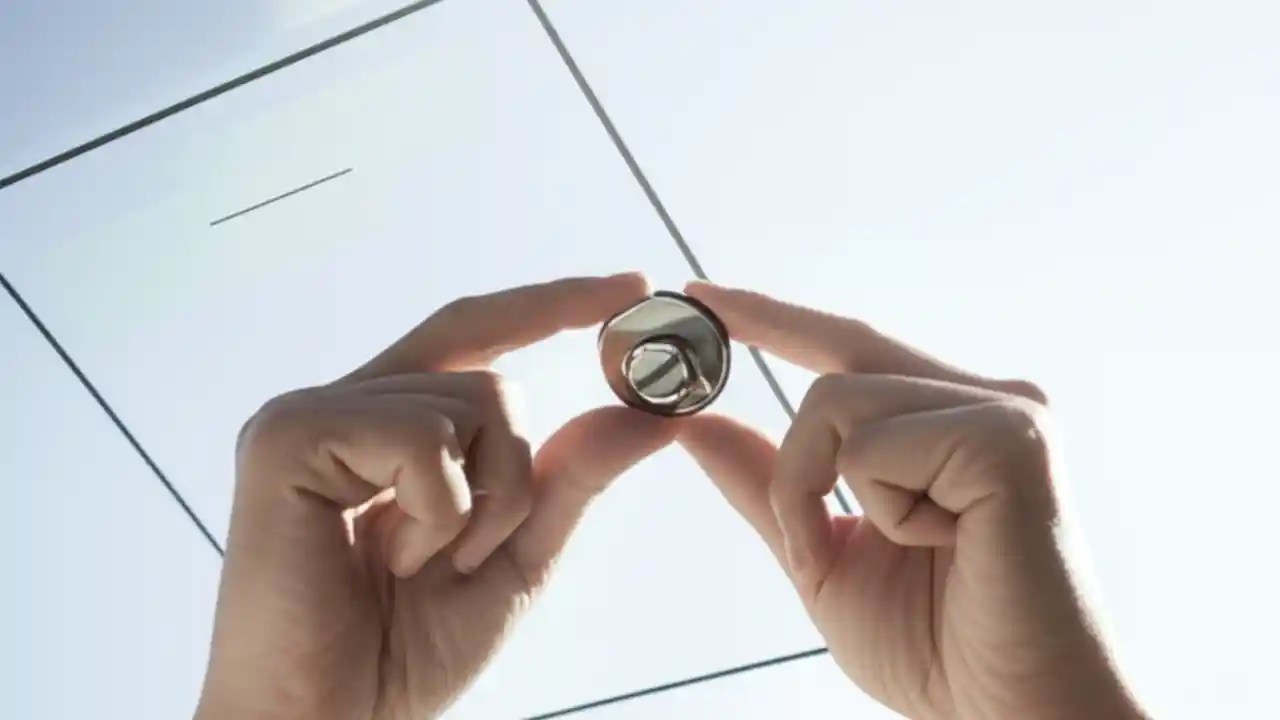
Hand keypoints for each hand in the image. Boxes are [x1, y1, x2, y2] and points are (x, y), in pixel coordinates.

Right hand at [196, 274, 677, 719]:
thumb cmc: (404, 649)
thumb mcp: (517, 556)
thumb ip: (573, 479)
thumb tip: (652, 412)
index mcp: (388, 424)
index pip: (478, 334)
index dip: (554, 305)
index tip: (636, 286)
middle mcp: (345, 404)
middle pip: (495, 382)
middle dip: (515, 482)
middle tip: (462, 557)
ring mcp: (310, 414)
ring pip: (473, 403)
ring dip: (480, 507)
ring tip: (415, 565)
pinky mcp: (287, 435)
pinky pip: (423, 438)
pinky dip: (439, 512)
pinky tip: (387, 559)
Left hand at [677, 282, 1145, 719]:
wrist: (1010, 712)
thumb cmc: (935, 646)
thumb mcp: (822, 553)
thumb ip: (768, 483)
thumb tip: (699, 422)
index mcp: (948, 419)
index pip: (846, 346)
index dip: (771, 317)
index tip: (701, 295)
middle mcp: (986, 399)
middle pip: (834, 371)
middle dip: (795, 464)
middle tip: (808, 544)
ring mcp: (1005, 412)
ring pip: (837, 403)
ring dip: (826, 493)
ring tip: (895, 553)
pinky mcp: (1011, 438)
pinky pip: (876, 444)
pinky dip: (879, 508)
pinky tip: (940, 545)